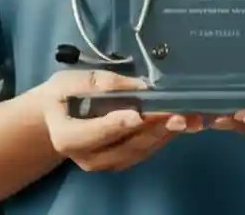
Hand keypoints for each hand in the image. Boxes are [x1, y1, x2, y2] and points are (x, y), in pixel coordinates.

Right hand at [39, 70, 202, 172]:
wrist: (53, 121)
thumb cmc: (61, 97)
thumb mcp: (70, 81)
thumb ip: (101, 83)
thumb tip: (138, 85)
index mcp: (68, 137)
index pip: (97, 132)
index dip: (119, 124)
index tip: (139, 115)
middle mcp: (88, 158)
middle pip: (126, 145)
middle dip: (156, 129)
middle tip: (181, 115)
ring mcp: (106, 164)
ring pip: (140, 151)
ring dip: (166, 134)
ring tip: (190, 119)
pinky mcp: (120, 162)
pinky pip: (144, 152)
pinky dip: (163, 137)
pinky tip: (181, 123)